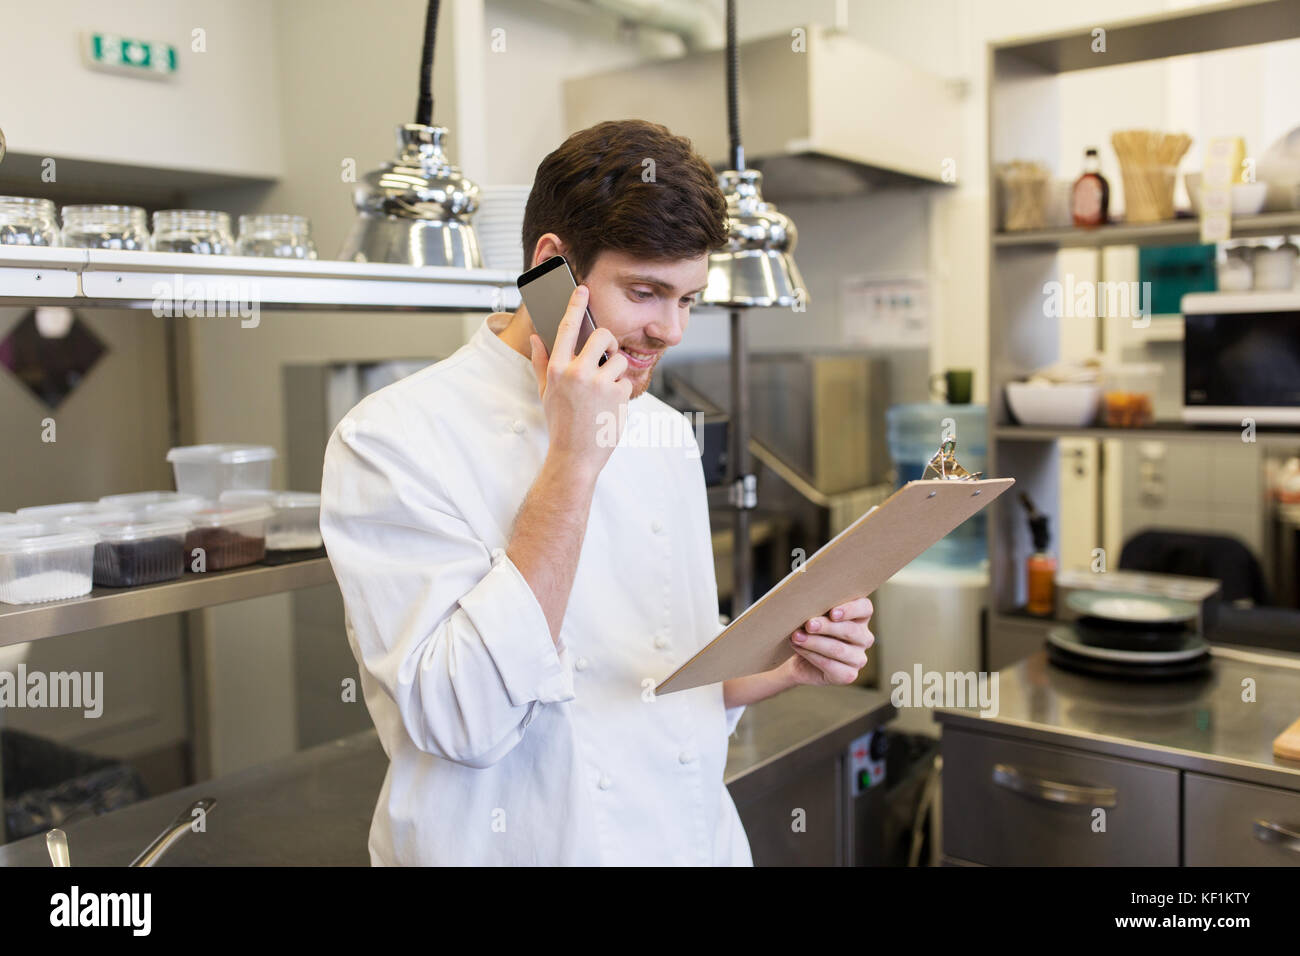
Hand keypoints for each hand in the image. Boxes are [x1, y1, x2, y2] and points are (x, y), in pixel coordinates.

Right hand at [528, 284, 631, 480]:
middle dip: (608, 342)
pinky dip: (622, 390)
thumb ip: (541, 362)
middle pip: (602, 335)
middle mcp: (577, 372)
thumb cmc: (560, 424)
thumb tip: (536, 338)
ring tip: (605, 390)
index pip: (566, 327)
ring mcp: (599, 383)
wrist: (575, 455)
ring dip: (616, 370)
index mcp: (557, 368)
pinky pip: (626, 380)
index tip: (582, 289)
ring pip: (619, 358)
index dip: (575, 305)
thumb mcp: (546, 392)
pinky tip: (610, 405)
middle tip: (606, 353)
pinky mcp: (618, 395)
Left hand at [781, 597, 873, 686]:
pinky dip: (812, 655)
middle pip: (851, 630)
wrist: (798, 659)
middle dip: (826, 627)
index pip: (865, 608)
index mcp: (860, 617)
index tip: (832, 613)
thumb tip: (806, 604)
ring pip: (839, 649)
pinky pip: (831, 665)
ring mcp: (859, 658)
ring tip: (797, 637)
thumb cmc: (809, 631)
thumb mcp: (814, 616)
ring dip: (815, 642)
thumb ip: (817, 608)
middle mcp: (864, 638)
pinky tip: (799, 648)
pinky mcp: (849, 675)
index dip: (851, 609)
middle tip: (808, 624)